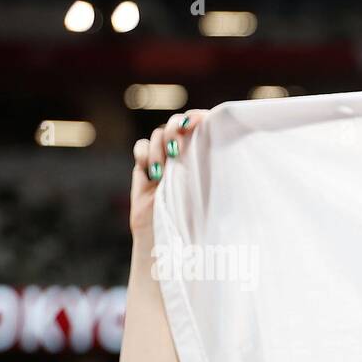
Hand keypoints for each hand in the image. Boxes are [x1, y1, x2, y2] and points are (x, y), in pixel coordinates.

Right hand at [129, 109, 208, 239]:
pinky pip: (141, 146)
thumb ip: (212, 168)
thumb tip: (220, 143)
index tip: (200, 121)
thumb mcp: (210, 193)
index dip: (197, 117)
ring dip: (159, 149)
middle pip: (176, 124)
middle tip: (176, 149)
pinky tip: (151, 173)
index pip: (200, 125)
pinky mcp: (145, 168)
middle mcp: (185, 155)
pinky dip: (144, 154)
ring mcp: (164, 160)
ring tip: (161, 173)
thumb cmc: (199, 224)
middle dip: (175, 130)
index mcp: (205, 157)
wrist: (170, 244)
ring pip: (158, 134)